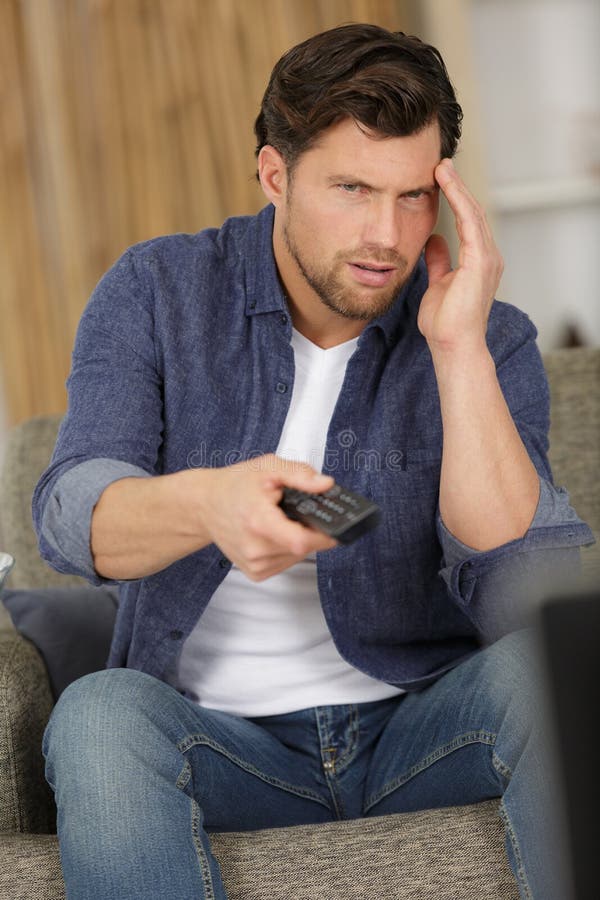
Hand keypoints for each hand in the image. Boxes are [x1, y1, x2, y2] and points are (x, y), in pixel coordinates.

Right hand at [198, 454, 337, 580]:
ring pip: (297, 557)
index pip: (301, 541)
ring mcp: (254, 564)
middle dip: (310, 530)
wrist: (205, 505)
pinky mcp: (255, 573)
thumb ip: (300, 474)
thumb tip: (326, 485)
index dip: (323, 534)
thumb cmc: (235, 485)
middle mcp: (255, 548)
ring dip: (298, 540)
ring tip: (281, 521)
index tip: (329, 524)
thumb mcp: (269, 467)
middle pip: (303, 548)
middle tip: (296, 512)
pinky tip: (275, 534)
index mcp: (259, 522)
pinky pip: (285, 563)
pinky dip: (287, 549)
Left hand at [417, 159, 503, 355]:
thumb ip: (439, 262)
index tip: (440, 179)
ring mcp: (487, 258)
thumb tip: (434, 241)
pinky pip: (470, 222)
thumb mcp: (438, 284)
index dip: (456, 199)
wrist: (453, 344)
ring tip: (442, 166)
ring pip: (473, 212)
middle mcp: (488, 256)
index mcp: (478, 262)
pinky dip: (458, 200)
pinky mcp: (480, 261)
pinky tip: (446, 183)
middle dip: (458, 186)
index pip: (468, 222)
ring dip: (458, 187)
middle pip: (473, 212)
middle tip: (440, 163)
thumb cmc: (446, 323)